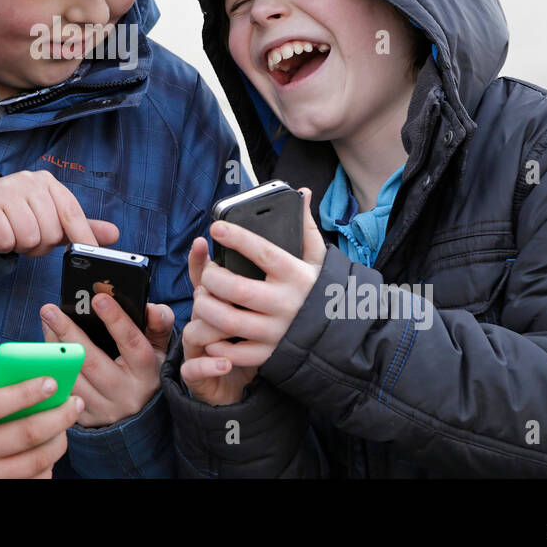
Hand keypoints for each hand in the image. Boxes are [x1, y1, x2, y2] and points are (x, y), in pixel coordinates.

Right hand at [0, 170, 118, 257]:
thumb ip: (81, 226)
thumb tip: (114, 234)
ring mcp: (7, 190)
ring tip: (14, 233)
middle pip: (50, 232)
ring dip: (21, 246)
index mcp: (49, 183)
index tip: (93, 253)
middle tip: (28, 236)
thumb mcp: (52, 216)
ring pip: (29, 238)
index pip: (71, 212)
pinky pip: (5, 241)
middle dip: (40, 244)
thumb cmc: (20, 212)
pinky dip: (3, 246)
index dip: (83, 236)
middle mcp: (30, 181)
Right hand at [0, 355, 83, 477]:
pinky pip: (26, 485)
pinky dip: (45, 469)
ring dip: (57, 442)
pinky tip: (50, 451)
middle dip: (56, 417)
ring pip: (31, 464)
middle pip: (21, 436)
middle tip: (74, 403)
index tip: (51, 381)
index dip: (25, 392)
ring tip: (66, 424)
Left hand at [40, 298, 174, 426]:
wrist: (143, 414)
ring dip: (55, 348)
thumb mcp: (161, 348)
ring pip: (73, 377)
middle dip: (68, 332)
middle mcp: (126, 393)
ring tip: (46, 323)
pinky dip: (54, 367)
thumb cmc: (148, 371)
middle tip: (50, 310)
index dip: (115, 320)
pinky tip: (47, 348)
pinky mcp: (88, 419)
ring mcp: (106, 409)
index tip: (98, 298)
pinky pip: (65, 391)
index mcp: (147, 372)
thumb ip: (159, 324)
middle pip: (92, 361)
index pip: (131, 342)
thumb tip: (150, 309)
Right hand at [179, 237, 257, 404]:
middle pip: (199, 301)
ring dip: (212, 329)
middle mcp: (202, 323)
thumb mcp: (256, 313)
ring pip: (194, 330)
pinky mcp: (195, 373)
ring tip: (231, 329)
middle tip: (233, 296)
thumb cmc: (247, 344)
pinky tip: (226, 363)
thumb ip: (264, 280)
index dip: (200, 260)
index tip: (203, 242)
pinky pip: (195, 367)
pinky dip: (210, 365)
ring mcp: (196, 348)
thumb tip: (293, 235)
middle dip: (211, 296)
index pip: (203, 278)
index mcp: (215, 305)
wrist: (233, 389)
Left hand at [196, 187, 326, 368]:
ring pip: (229, 320)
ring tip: (202, 297)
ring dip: (207, 307)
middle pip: (236, 288)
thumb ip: (306, 228)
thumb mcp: (319, 259)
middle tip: (207, 272)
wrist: (344, 338)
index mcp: (295, 275)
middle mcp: (285, 303)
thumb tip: (303, 192)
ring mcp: (276, 331)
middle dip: (212, 277)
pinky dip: (217, 341)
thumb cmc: (324, 291)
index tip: (216, 227)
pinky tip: (210, 328)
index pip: (262, 251)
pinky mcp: (269, 354)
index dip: (237, 237)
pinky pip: (235, 351)